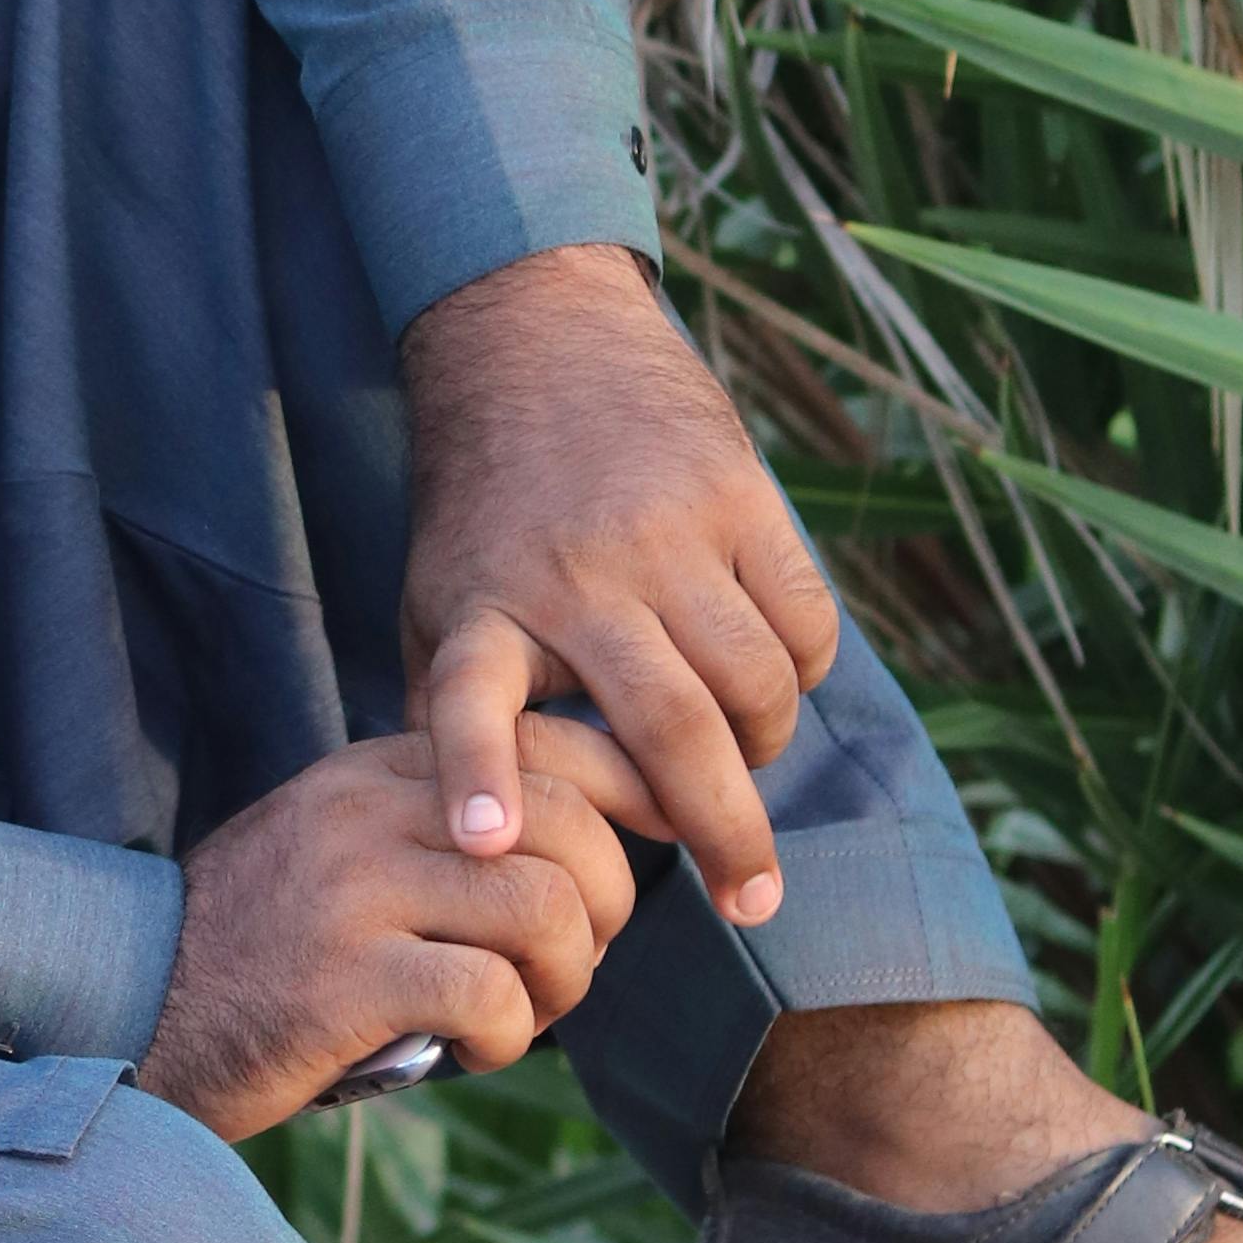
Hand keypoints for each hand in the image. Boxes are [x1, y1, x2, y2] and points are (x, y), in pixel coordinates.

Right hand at [138, 716, 655, 1142]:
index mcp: (376, 770)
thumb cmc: (260, 951)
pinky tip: (471, 1049)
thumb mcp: (342, 853)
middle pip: (568, 823)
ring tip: (520, 1012)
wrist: (135, 1012)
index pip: (544, 739)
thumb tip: (583, 843)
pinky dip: (510, 1037)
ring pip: (548, 910)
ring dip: (565, 982)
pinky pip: (492, 994)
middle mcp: (369, 810)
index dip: (632, 791)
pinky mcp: (346, 978)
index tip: (660, 841)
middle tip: (569, 963)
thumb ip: (432, 830)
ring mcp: (355, 890)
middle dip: (611, 906)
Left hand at [398, 242, 840, 932]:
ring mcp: (665, 535)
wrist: (536, 342)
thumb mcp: (438, 600)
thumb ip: (455, 708)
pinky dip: (803, 674)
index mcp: (485, 612)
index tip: (485, 844)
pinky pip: (805, 623)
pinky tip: (768, 676)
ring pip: (753, 686)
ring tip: (739, 760)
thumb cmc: (486, 511)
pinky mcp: (738, 498)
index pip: (465, 702)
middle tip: (753, 900)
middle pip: (667, 728)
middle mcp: (575, 580)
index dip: (477, 775)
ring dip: (762, 745)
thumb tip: (484, 845)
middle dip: (721, 832)